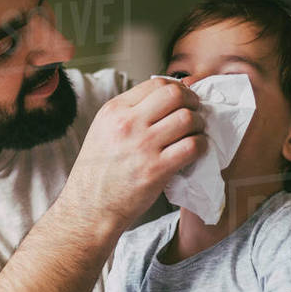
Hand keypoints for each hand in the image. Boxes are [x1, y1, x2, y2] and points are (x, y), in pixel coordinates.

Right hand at [61, 78, 206, 230]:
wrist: (89, 208)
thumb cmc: (98, 171)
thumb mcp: (104, 130)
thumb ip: (130, 112)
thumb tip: (166, 98)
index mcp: (114, 110)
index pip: (157, 83)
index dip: (178, 89)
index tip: (184, 100)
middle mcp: (127, 123)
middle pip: (175, 95)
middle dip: (193, 102)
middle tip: (196, 113)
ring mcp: (142, 146)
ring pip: (188, 119)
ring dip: (199, 125)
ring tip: (196, 134)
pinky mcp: (156, 169)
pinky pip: (192, 146)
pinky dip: (201, 146)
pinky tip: (196, 151)